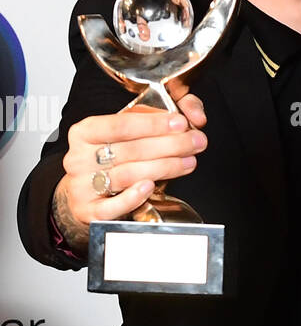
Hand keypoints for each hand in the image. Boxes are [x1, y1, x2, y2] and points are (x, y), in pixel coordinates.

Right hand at [53, 84, 206, 253]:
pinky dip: (133, 196)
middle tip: (195, 142)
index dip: (153, 124)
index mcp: (85, 132)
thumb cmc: (110, 158)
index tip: (180, 123)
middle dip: (170, 145)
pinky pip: (112, 206)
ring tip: (188, 162)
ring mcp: (82, 186)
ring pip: (127, 175)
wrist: (86, 193)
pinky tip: (151, 186)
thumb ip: (158, 116)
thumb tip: (191, 114)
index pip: (120, 124)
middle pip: (129, 150)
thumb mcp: (127, 131)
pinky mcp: (89, 211)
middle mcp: (79, 158)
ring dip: (164, 167)